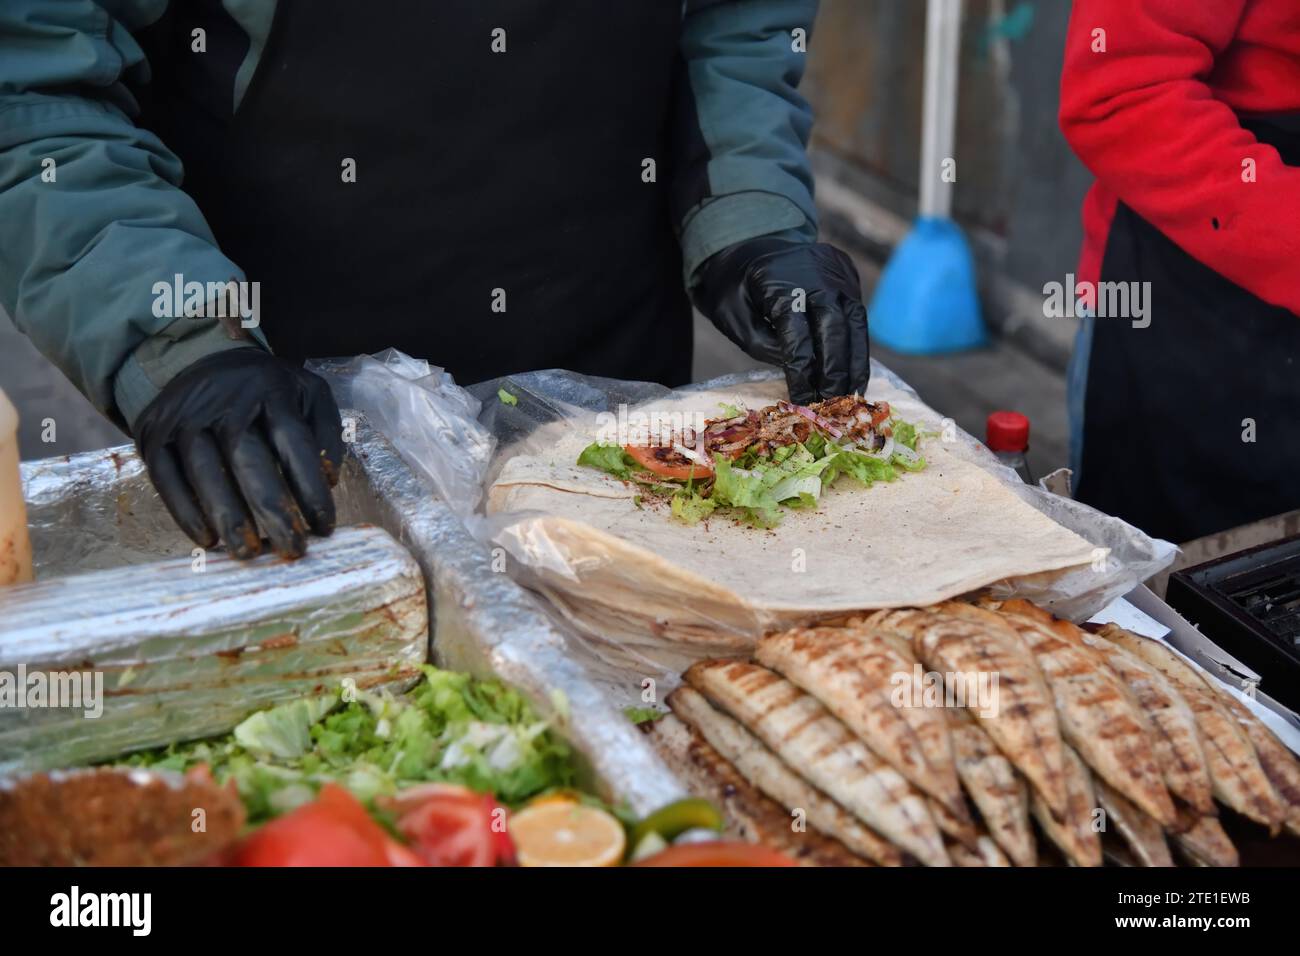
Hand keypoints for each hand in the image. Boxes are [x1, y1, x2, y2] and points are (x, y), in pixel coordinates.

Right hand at [133, 349, 344, 558]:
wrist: (195, 358)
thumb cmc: (264, 389)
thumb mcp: (307, 392)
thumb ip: (326, 431)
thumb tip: (327, 480)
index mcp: (270, 391)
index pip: (294, 443)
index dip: (310, 488)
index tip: (324, 526)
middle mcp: (224, 403)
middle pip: (248, 460)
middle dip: (272, 509)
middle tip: (292, 549)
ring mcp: (184, 419)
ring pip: (205, 473)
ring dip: (229, 518)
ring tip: (249, 554)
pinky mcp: (153, 436)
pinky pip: (168, 480)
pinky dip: (186, 512)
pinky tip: (208, 540)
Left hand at [693, 238, 869, 403]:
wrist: (748, 242)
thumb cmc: (735, 286)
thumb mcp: (732, 317)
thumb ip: (763, 345)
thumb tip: (803, 372)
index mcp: (780, 283)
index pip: (798, 336)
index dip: (803, 373)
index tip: (803, 402)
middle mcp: (816, 273)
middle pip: (834, 328)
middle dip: (835, 371)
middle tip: (833, 404)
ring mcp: (836, 271)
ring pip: (854, 322)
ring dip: (855, 362)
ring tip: (852, 395)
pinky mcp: (847, 274)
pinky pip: (857, 314)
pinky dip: (858, 345)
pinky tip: (855, 373)